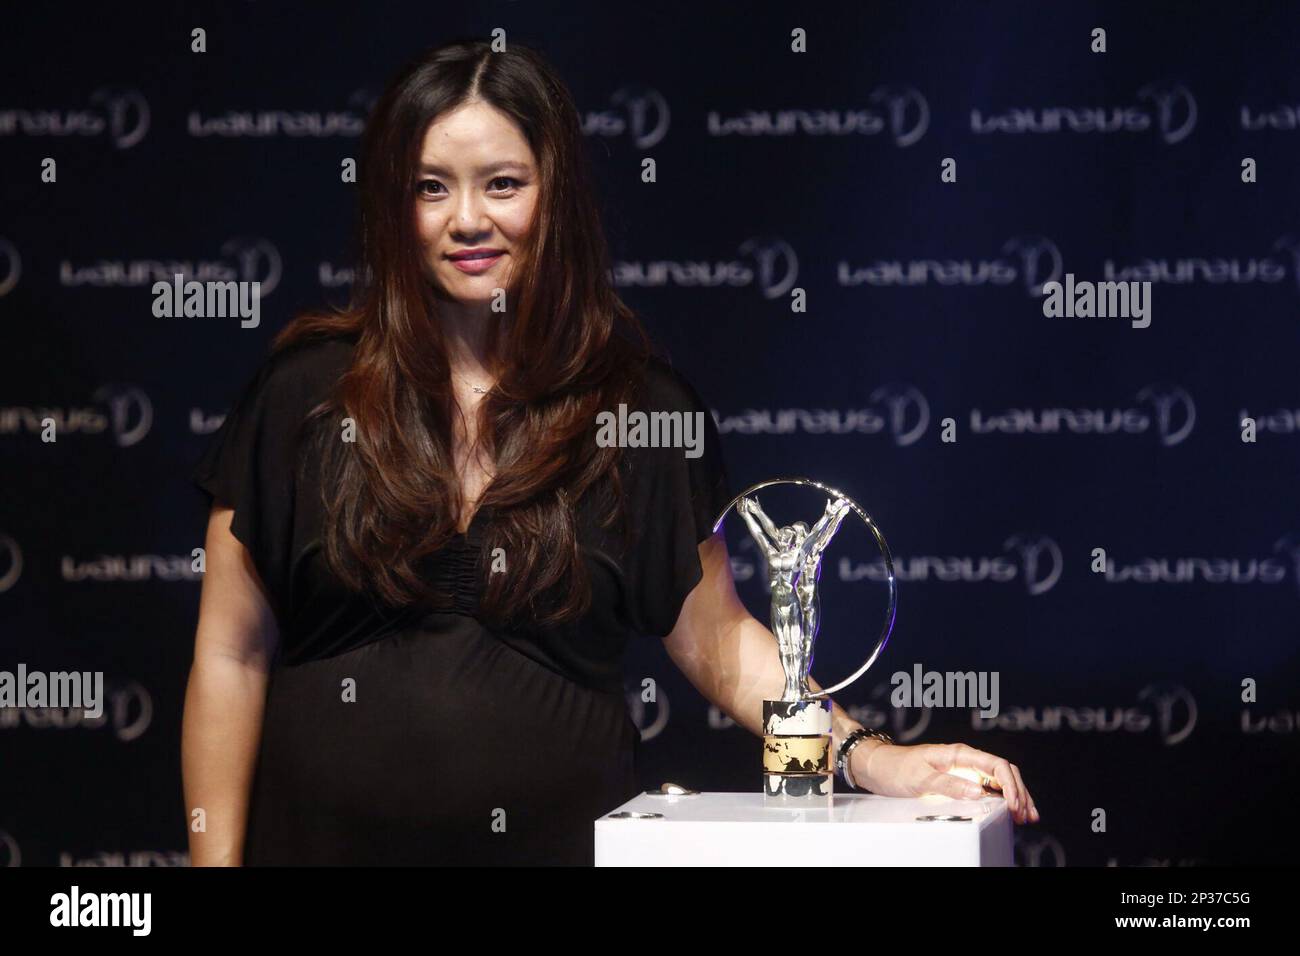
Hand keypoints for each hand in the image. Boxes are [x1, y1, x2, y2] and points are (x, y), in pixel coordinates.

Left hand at [850, 741, 1039, 824]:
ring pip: (999, 781)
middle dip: (1020, 793)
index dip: (1010, 785)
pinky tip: (1009, 811)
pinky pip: (987, 788)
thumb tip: (979, 791)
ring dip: (1015, 796)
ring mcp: (964, 771)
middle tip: (1026, 816)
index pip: (997, 765)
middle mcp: (966, 760)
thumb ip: (949, 784)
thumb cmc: (897, 768)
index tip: (1014, 805)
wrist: (879, 767)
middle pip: (1004, 773)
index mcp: (960, 754)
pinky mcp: (960, 781)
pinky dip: (1002, 799)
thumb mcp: (921, 778)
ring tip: (1026, 816)